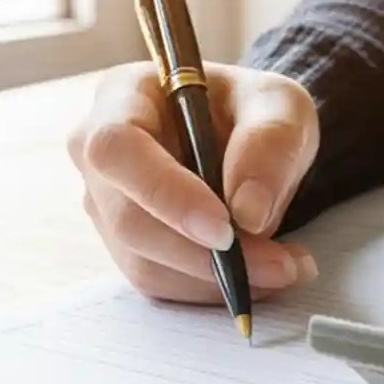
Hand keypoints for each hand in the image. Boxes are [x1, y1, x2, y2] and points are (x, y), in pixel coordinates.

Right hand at [67, 61, 319, 303]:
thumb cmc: (254, 109)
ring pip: (145, 261)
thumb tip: (247, 212)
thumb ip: (269, 143)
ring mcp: (107, 204)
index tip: (224, 227)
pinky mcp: (128, 244)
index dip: (165, 192)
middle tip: (279, 264)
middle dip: (204, 253)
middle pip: (128, 218)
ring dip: (216, 279)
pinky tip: (261, 274)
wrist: (252, 137)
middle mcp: (99, 153)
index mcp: (123, 96)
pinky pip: (161, 280)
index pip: (117, 147)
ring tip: (285, 267)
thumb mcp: (280, 105)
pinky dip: (212, 288)